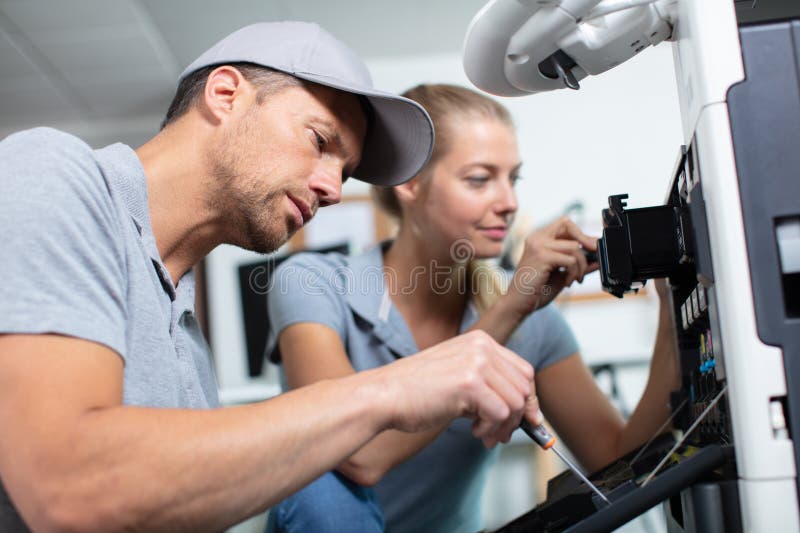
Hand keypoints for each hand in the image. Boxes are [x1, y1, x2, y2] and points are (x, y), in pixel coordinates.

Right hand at [378, 330, 539, 447]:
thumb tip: (521, 409)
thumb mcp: (456, 374)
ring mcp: (476, 363)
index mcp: (479, 341)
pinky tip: (473, 430)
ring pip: (516, 403)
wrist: (383, 395)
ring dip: (503, 426)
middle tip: (499, 434)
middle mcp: (481, 347)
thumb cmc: (414, 390)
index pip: (523, 370)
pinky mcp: (470, 384)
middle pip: (524, 387)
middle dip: (518, 417)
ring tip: (484, 434)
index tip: (525, 419)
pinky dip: (490, 429)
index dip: (527, 398)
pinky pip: (501, 414)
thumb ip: (486, 382)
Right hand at [506, 216, 598, 311]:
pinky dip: (574, 272)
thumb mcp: (561, 273)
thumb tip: (598, 259)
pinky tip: (568, 283)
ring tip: (576, 278)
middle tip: (595, 255)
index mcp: (539, 239)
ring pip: (574, 246)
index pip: (564, 223)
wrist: (518, 304)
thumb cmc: (537, 290)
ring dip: (581, 265)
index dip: (580, 233)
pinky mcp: (542, 256)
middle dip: (586, 240)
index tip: (592, 247)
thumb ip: (577, 264)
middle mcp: (537, 238)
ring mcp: (538, 245)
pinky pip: (570, 260)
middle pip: (568, 226)